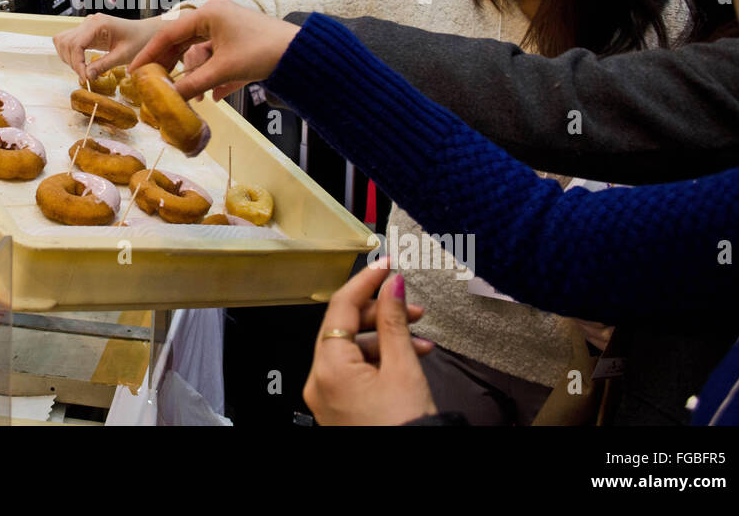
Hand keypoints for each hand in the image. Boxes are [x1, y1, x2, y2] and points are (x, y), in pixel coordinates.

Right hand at [53, 13, 160, 84]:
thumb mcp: (124, 56)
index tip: (84, 78)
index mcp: (98, 24)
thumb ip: (103, 65)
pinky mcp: (88, 31)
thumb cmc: (141, 41)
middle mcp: (89, 21)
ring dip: (68, 58)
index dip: (76, 63)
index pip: (75, 44)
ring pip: (63, 41)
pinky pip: (70, 41)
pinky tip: (82, 64)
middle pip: (65, 42)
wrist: (149, 32)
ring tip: (83, 71)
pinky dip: (71, 54)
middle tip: (85, 76)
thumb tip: (87, 76)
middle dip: (72, 62)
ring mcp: (87, 25)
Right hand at [129, 0, 299, 100]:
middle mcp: (215, 18)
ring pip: (200, 52)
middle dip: (171, 66)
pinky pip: (217, 59)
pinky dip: (213, 77)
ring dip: (195, 76)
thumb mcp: (223, 70)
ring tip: (190, 97)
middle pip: (182, 42)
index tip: (135, 70)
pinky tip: (214, 97)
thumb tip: (168, 98)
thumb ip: (193, 83)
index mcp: (208, 15)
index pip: (169, 33)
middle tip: (155, 84)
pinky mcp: (239, 43)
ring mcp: (228, 29)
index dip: (150, 53)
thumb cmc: (262, 52)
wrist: (300, 53)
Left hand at [304, 257, 438, 425]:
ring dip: (386, 337)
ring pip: (353, 350)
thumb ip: (394, 320)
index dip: (365, 281)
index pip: (340, 306)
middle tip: (411, 306)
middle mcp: (319, 381)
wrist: (413, 473)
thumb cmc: (406, 428)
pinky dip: (381, 360)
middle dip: (380, 313)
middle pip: (344, 327)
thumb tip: (391, 284)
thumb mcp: (403, 367)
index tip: (385, 264)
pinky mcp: (340, 408)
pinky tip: (409, 357)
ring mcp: (327, 396)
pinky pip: (355, 371)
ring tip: (419, 338)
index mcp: (328, 368)